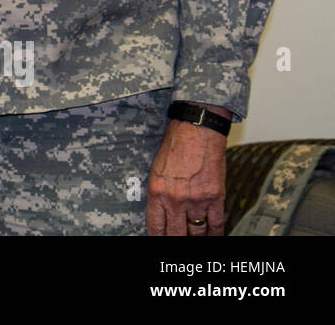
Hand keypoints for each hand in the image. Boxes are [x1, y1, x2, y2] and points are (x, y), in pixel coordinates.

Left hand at [146, 110, 229, 235]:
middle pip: (176, 234)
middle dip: (176, 239)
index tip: (160, 239)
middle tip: (177, 238)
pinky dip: (215, 234)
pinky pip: (216, 225)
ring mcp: (196, 201)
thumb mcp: (155, 171)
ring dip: (195, 237)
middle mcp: (176, 200)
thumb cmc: (175, 147)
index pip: (155, 227)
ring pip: (197, 232)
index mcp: (157, 193)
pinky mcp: (215, 198)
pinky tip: (212, 237)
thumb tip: (161, 213)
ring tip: (194, 237)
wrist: (196, 132)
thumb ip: (158, 194)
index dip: (157, 237)